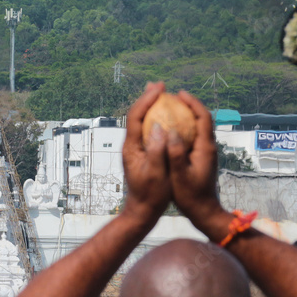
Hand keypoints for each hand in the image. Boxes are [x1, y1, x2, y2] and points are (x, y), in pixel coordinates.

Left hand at [120, 82, 170, 227]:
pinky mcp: (141, 153)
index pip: (135, 116)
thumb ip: (156, 150)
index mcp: (131, 147)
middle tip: (160, 85)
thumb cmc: (151, 195)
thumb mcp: (156, 173)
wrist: (142, 210)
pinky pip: (147, 129)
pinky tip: (167, 117)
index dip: (146, 100)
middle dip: (147, 98)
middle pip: (135, 114)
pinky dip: (155, 118)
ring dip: (149, 106)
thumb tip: (158, 127)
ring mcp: (135, 148)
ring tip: (160, 93)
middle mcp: (130, 145)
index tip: (159, 89)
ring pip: (140, 121)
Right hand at [167, 90, 225, 230]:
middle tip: (171, 96)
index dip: (192, 103)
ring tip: (169, 107)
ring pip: (197, 126)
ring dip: (186, 114)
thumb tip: (171, 131)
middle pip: (202, 118)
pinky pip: (193, 135)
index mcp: (205, 148)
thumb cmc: (191, 196)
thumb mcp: (180, 175)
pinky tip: (169, 129)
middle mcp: (208, 147)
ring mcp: (205, 152)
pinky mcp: (200, 157)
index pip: (203, 117)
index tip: (179, 94)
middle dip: (188, 104)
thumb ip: (176, 153)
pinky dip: (183, 127)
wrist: (203, 212)